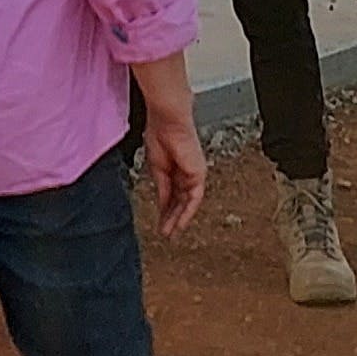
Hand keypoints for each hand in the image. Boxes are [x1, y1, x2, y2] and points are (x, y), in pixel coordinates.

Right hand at [141, 101, 206, 235]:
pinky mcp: (199, 174)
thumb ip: (162, 188)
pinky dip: (187, 212)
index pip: (171, 194)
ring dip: (177, 218)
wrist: (168, 122)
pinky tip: (179, 223)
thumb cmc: (160, 135)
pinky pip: (194, 199)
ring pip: (187, 203)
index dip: (165, 209)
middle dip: (171, 217)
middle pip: (179, 201)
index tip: (159, 222)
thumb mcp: (157, 169)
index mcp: (175, 169)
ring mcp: (194, 174)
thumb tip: (162, 204)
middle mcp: (186, 173)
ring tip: (170, 233)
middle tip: (165, 233)